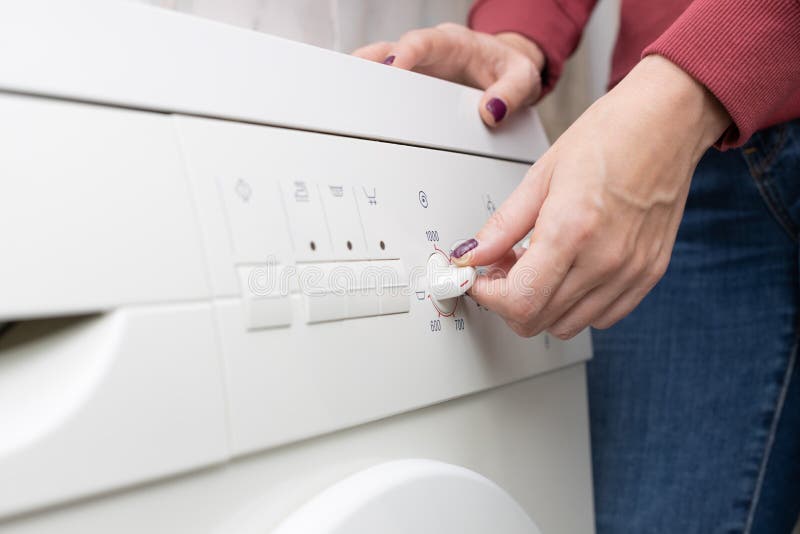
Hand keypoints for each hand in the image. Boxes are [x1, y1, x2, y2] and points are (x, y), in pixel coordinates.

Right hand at [353, 24, 544, 126]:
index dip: (407, 52)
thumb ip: (511, 93)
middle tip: (352, 80)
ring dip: (361, 76)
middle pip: (391, 49)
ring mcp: (417, 68)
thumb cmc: (510, 69)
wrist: (506, 69)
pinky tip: (353, 106)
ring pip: (381, 64)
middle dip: (370, 63)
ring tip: (342, 95)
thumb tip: (491, 112)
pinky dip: (368, 91)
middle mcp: (430, 51)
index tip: (392, 66)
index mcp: (455, 43)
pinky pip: (384, 81)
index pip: (425, 42)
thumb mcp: (523, 79)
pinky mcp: (410, 82)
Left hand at [452, 55, 730, 338]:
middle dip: (507, 300)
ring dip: (540, 305)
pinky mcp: (649, 275)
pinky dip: (575, 306)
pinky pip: (602, 318)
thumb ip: (503, 225)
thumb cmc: (609, 137)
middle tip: (502, 267)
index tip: (478, 279)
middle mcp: (605, 260)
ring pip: (566, 326)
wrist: (667, 122)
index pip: (519, 301)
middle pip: (538, 320)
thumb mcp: (541, 175)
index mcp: (572, 230)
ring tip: (536, 266)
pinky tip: (568, 272)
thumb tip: (470, 256)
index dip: (488, 296)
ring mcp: (630, 272)